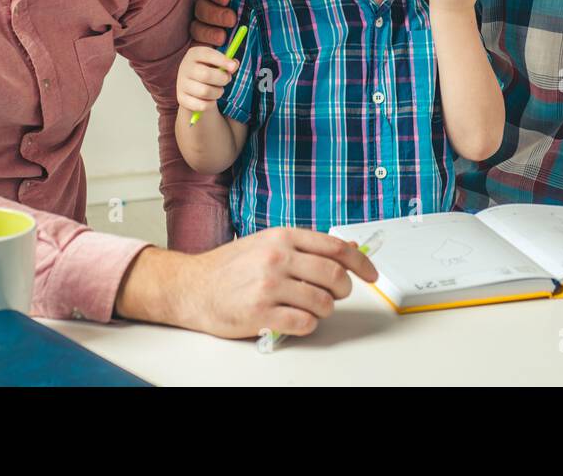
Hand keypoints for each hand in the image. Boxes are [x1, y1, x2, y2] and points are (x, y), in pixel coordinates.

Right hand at [116, 230, 378, 338]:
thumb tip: (348, 248)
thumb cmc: (229, 266)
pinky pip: (303, 323)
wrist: (191, 286)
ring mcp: (269, 285)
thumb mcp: (268, 243)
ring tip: (309, 308)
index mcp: (283, 237)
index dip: (361, 264)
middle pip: (334, 276)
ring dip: (323, 310)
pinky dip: (307, 325)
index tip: (372, 275)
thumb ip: (305, 246)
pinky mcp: (260, 313)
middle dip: (342, 290)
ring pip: (322, 303)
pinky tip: (295, 320)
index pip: (336, 248)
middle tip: (336, 295)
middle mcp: (278, 257)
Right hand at [176, 44, 239, 114]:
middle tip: (227, 80)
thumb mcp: (217, 62)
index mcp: (194, 54)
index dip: (222, 60)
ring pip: (204, 91)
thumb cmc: (208, 69)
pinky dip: (211, 104)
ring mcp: (181, 84)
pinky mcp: (181, 99)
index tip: (233, 67)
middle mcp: (185, 67)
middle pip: (206, 75)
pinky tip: (211, 99)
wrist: (192, 86)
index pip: (207, 54)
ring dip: (218, 92)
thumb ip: (227, 62)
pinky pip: (201, 105)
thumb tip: (234, 65)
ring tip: (219, 90)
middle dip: (222, 79)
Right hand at [190, 0, 264, 45]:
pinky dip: (206, 47)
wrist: (289, 29)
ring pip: (197, 26)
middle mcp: (214, 5)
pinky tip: (220, 49)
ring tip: (224, 38)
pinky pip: (200, 46)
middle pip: (200, 6)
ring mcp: (212, 26)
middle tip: (232, 20)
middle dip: (213, 14)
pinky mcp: (213, 45)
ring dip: (208, 32)